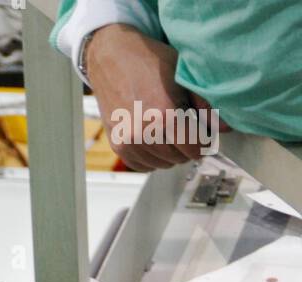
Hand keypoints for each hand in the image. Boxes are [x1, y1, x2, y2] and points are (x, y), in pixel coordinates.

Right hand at [86, 25, 225, 171]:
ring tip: (168, 129)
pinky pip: (144, 166)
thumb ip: (205, 104)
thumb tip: (225, 128)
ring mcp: (129, 142)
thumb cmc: (149, 62)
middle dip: (186, 145)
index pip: (195, 149)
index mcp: (165, 115)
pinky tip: (154, 138)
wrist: (113, 58)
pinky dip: (153, 157)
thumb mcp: (182, 75)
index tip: (203, 131)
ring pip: (162, 164)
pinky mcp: (118, 147)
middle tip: (184, 125)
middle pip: (179, 158)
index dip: (203, 141)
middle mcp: (144, 133)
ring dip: (170, 152)